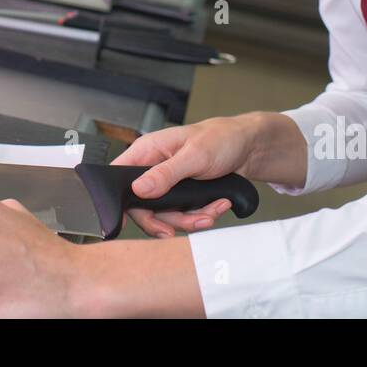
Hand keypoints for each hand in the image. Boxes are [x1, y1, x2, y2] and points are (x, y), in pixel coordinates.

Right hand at [112, 115, 263, 237]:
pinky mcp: (181, 194)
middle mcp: (152, 168)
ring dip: (190, 219)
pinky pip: (182, 214)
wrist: (247, 146)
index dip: (120, 202)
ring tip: (212, 211)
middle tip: (179, 228)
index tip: (128, 221)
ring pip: (165, 214)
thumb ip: (165, 173)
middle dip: (166, 219)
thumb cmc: (221, 138)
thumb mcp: (194, 155)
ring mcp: (167, 183)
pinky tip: (217, 206)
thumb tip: (139, 188)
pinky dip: (200, 215)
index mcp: (147, 151)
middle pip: (142, 205)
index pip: (119, 179)